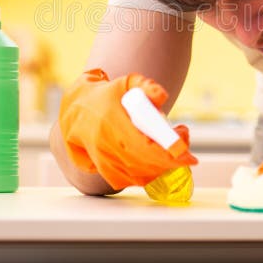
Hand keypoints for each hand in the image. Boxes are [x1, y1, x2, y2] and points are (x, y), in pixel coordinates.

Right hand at [58, 68, 196, 189]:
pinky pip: (127, 180)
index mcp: (110, 121)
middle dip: (171, 160)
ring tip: (172, 153)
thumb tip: (162, 97)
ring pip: (137, 175)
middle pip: (144, 163)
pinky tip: (154, 164)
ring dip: (160, 168)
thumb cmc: (107, 95)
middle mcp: (103, 143)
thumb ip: (147, 86)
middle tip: (186, 151)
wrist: (75, 109)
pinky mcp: (100, 169)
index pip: (144, 144)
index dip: (167, 151)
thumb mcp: (127, 82)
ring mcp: (100, 159)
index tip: (186, 152)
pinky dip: (144, 176)